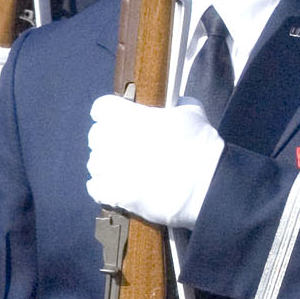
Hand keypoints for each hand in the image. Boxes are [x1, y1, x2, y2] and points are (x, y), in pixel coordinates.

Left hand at [86, 94, 224, 228]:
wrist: (205, 185)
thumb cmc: (200, 145)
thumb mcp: (191, 112)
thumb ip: (174, 105)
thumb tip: (174, 106)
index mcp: (128, 116)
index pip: (101, 108)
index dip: (110, 113)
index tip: (118, 118)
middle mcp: (113, 139)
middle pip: (95, 135)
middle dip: (108, 139)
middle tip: (126, 145)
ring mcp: (111, 168)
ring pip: (95, 162)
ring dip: (106, 164)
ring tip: (124, 169)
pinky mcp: (113, 193)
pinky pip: (94, 187)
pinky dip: (103, 187)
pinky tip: (117, 186)